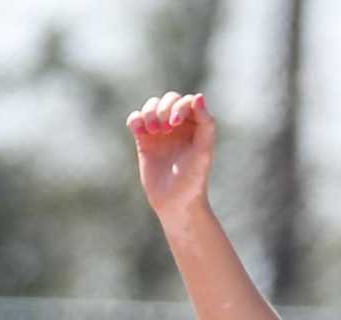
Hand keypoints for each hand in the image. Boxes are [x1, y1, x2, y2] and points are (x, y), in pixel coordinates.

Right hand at [128, 91, 215, 223]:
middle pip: (168, 99)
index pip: (187, 101)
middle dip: (163, 108)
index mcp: (196, 127)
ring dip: (149, 113)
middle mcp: (179, 126)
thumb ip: (205, 124)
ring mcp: (161, 132)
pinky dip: (135, 120)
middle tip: (164, 128)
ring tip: (153, 131)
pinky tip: (139, 131)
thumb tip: (198, 96)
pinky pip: (136, 119)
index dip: (179, 106)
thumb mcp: (203, 152)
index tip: (175, 123)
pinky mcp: (144, 140)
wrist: (175, 202)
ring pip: (151, 106)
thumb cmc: (193, 179)